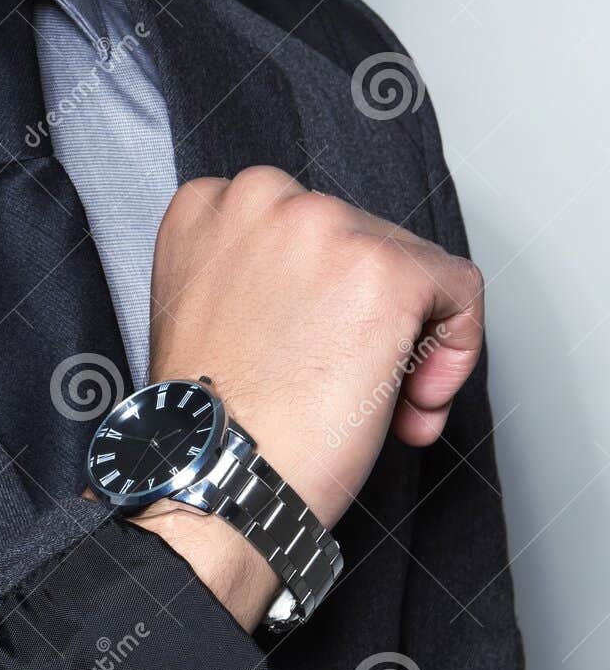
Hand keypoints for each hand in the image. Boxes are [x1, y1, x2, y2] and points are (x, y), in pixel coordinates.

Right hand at [128, 166, 484, 628]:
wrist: (212, 475)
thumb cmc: (211, 417)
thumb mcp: (211, 308)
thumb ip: (257, 270)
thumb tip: (335, 286)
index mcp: (209, 204)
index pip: (302, 224)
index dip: (320, 294)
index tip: (315, 349)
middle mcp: (260, 195)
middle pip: (359, 238)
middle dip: (368, 316)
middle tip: (347, 387)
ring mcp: (322, 224)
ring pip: (411, 262)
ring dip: (409, 336)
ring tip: (383, 404)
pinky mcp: (382, 267)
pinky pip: (459, 287)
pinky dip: (457, 345)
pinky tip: (418, 399)